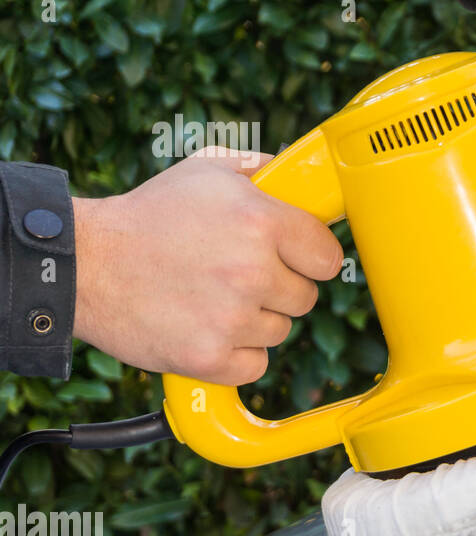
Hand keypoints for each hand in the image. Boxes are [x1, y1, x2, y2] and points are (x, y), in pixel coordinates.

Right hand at [72, 146, 342, 385]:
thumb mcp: (205, 171)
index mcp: (262, 222)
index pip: (329, 258)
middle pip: (305, 297)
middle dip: (278, 288)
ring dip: (253, 320)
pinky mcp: (208, 357)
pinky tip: (205, 327)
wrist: (84, 263)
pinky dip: (235, 354)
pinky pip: (254, 365)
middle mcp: (253, 271)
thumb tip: (301, 178)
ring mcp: (231, 318)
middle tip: (235, 274)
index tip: (293, 257)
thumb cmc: (148, 214)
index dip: (311, 257)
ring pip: (279, 331)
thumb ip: (261, 170)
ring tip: (209, 296)